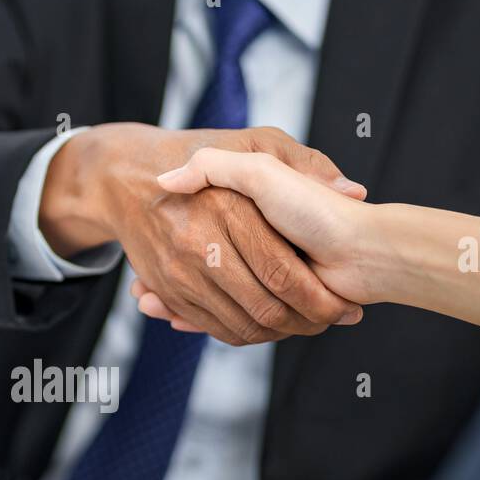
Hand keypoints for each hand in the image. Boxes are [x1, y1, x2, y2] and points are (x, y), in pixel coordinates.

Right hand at [40, 124, 366, 344]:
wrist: (127, 177)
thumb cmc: (201, 155)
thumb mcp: (256, 143)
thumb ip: (304, 161)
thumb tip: (351, 192)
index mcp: (230, 211)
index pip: (284, 274)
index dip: (319, 298)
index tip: (344, 307)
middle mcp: (201, 246)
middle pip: (265, 308)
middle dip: (304, 324)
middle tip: (328, 323)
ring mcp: (180, 272)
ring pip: (241, 325)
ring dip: (276, 335)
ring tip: (303, 326)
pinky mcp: (168, 290)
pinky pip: (211, 326)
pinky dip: (240, 334)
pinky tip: (264, 325)